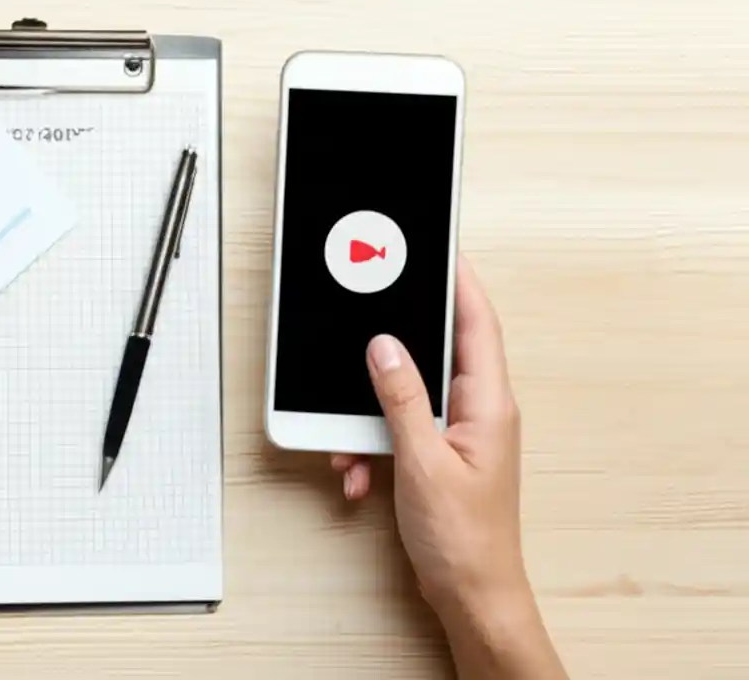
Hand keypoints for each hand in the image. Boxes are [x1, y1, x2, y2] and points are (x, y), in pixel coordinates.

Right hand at [331, 258, 565, 678]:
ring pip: (409, 394)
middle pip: (438, 352)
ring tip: (355, 448)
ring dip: (372, 416)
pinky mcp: (439, 454)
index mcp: (488, 403)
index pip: (476, 323)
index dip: (460, 281)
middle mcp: (479, 411)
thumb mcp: (423, 461)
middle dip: (394, 351)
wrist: (472, 595)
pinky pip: (400, 429)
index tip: (441, 248)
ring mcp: (459, 433)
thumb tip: (384, 347)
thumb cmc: (464, 540)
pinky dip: (374, 446)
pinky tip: (361, 475)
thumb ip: (401, 398)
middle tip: (369, 324)